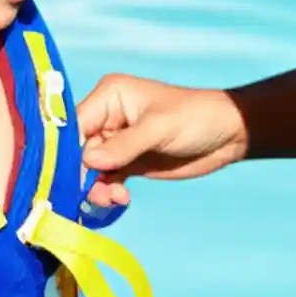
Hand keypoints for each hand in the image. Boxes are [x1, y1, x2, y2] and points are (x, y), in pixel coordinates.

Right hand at [76, 74, 247, 184]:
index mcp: (109, 96)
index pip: (75, 125)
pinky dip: (108, 193)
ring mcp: (116, 142)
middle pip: (78, 151)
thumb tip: (87, 161)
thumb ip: (123, 145)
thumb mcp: (159, 128)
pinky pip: (106, 181)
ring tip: (115, 199)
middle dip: (83, 175)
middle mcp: (107, 117)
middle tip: (99, 195)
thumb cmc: (195, 118)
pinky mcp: (127, 162)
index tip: (68, 179)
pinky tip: (122, 200)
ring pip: (90, 170)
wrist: (227, 135)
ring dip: (97, 188)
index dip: (67, 152)